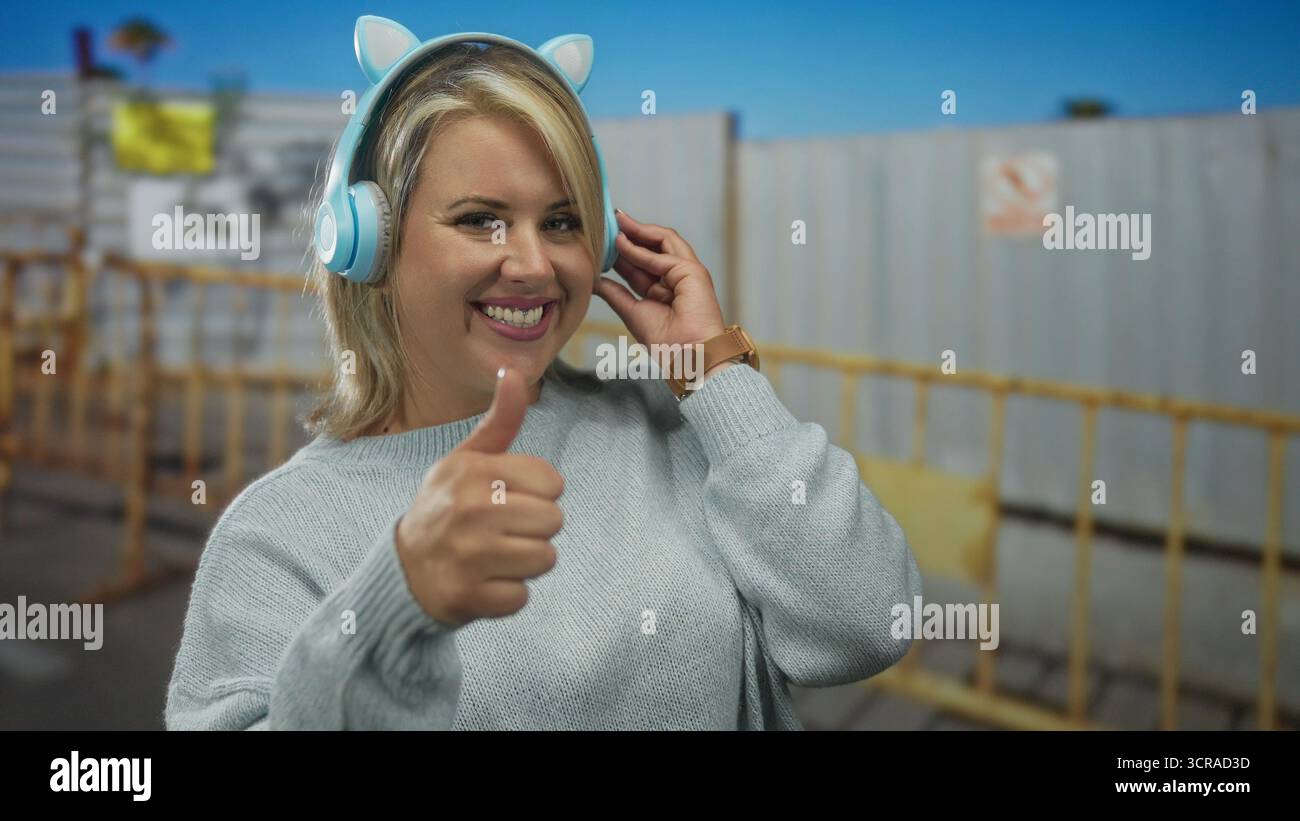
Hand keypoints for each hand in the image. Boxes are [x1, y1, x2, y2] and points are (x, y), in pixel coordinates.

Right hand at [395, 368, 564, 627]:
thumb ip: (500, 420)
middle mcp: (470, 509)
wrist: (404, 569)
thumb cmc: (447, 506)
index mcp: (474, 471)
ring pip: (545, 559)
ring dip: (525, 564)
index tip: (508, 499)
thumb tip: (515, 371)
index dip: (538, 494)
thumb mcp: (467, 459)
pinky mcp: (468, 596)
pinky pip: (523, 597)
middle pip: (554, 521)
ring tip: (493, 556)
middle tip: (500, 531)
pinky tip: (483, 582)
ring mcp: (468, 555)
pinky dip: (508, 595)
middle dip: (534, 530)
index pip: (553, 482)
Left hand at [594, 210, 726, 355]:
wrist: (687, 357)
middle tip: (610, 220)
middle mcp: (677, 278)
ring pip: (663, 242)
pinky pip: (664, 255)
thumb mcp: (632, 311)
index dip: (623, 250)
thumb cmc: (667, 343)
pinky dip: (642, 250)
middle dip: (632, 232)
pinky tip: (622, 244)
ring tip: (617, 221)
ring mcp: (687, 273)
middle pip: (654, 247)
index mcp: (664, 289)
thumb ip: (615, 293)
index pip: (642, 262)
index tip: (604, 239)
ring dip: (639, 231)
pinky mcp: (693, 272)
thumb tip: (594, 280)